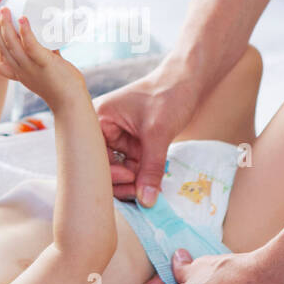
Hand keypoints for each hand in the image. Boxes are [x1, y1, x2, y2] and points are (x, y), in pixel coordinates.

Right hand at [0, 4, 85, 107]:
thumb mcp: (47, 69)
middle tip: (0, 9)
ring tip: (4, 9)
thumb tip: (53, 37)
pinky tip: (22, 18)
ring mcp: (30, 67)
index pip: (0, 54)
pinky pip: (30, 46)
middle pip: (2, 45)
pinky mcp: (44, 64)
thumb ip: (48, 53)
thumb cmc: (62, 87)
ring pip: (11, 44)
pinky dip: (25, 31)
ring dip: (5, 25)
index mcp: (19, 72)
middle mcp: (20, 69)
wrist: (71, 104)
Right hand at [94, 70, 197, 205]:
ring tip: (150, 193)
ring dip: (134, 183)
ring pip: (119, 170)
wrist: (188, 82)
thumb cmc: (168, 96)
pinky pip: (132, 167)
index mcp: (98, 118)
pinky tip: (153, 187)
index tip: (132, 179)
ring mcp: (118, 138)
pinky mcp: (132, 144)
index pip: (94, 155)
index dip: (110, 173)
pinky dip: (142, 177)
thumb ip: (151, 168)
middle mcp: (103, 129)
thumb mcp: (158, 133)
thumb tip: (147, 201)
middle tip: (142, 195)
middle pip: (104, 166)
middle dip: (122, 182)